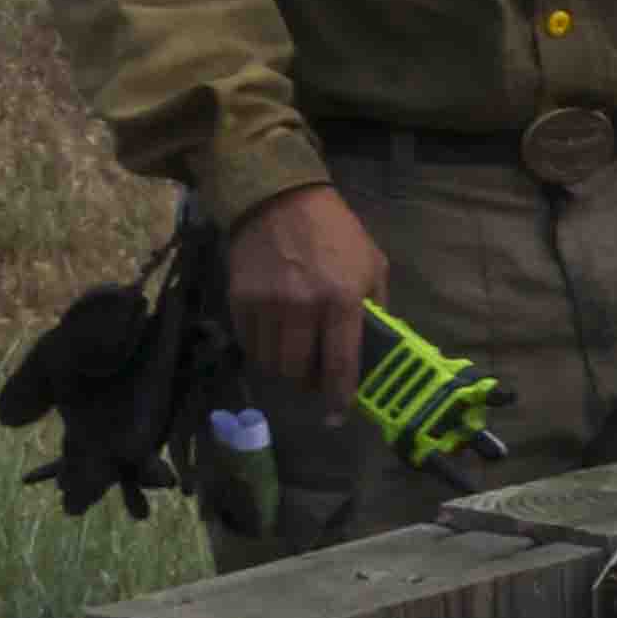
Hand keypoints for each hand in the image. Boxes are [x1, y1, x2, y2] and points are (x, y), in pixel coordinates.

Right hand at [226, 176, 389, 405]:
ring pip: (270, 362)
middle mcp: (303, 306)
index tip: (337, 416)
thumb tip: (377, 350)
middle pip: (298, 370)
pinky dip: (261, 350)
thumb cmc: (336, 235)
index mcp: (343, 298)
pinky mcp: (239, 300)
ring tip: (294, 362)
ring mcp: (267, 305)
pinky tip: (273, 340)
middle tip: (314, 381)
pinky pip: (249, 343)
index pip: (341, 362)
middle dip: (307, 383)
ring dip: (283, 370)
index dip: (339, 395)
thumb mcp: (372, 265)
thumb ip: (376, 308)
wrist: (280, 201)